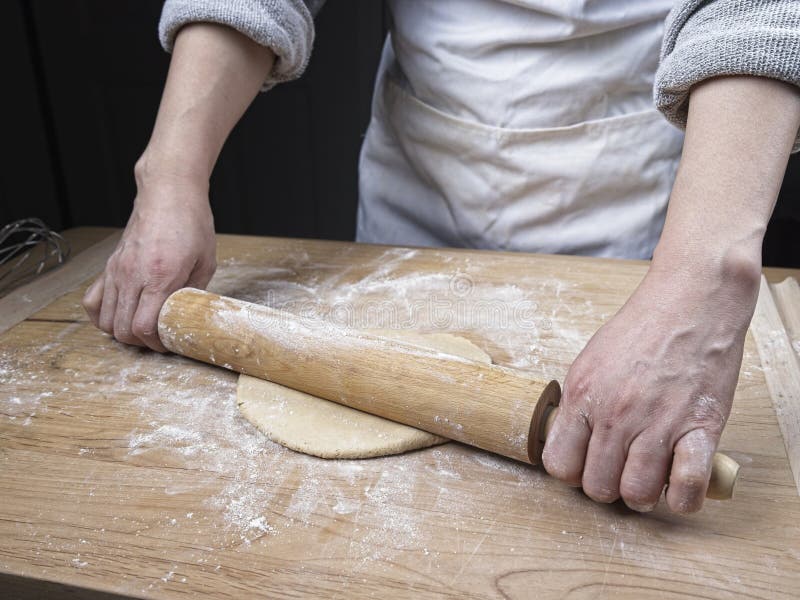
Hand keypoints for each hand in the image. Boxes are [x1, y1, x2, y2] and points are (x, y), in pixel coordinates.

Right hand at [82, 165, 215, 351]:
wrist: (168, 193)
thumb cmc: (191, 223)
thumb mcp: (207, 262)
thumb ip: (196, 292)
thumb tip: (190, 317)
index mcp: (161, 276)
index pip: (143, 326)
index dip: (155, 343)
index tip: (169, 342)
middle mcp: (133, 275)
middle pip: (122, 329)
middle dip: (141, 342)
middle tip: (158, 338)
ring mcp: (117, 271)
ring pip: (106, 320)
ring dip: (123, 331)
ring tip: (142, 328)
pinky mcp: (109, 266)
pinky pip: (93, 301)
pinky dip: (103, 315)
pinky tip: (120, 315)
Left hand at [542, 255, 758, 512]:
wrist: (691, 301)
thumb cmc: (643, 328)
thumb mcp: (591, 360)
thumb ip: (580, 402)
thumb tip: (571, 440)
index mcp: (583, 395)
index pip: (559, 465)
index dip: (572, 473)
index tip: (586, 465)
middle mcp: (615, 414)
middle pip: (597, 487)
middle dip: (608, 487)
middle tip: (620, 471)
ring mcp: (657, 423)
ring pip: (636, 493)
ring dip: (642, 496)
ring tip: (650, 479)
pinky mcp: (699, 427)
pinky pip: (686, 487)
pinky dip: (684, 498)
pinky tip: (681, 489)